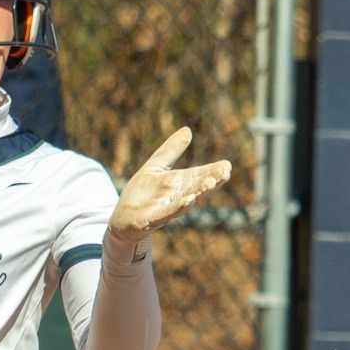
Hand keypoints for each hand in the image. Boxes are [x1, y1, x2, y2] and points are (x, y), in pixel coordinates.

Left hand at [107, 128, 231, 258]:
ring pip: (184, 201)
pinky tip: (188, 200)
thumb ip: (171, 150)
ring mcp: (164, 210)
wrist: (122, 220)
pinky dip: (177, 208)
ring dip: (197, 193)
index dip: (213, 171)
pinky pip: (165, 214)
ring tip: (210, 184)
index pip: (199, 175)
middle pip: (195, 188)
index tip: (227, 165)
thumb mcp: (155, 166)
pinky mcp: (149, 220)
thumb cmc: (142, 194)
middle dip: (210, 181)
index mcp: (178, 184)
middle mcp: (175, 197)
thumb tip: (188, 129)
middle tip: (224, 173)